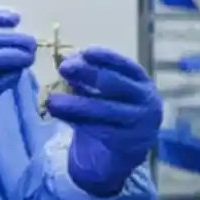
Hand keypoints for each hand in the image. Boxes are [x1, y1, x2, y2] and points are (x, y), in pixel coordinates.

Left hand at [45, 47, 162, 197]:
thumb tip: (68, 61)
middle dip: (88, 74)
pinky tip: (61, 116)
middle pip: (115, 84)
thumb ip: (87, 75)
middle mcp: (147, 100)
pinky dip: (79, 123)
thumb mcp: (102, 89)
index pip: (125, 65)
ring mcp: (141, 123)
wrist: (125, 147)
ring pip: (105, 110)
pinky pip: (101, 131)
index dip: (105, 57)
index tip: (84, 51)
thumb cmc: (111, 108)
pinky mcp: (129, 144)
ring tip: (52, 101)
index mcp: (141, 81)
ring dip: (76, 104)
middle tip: (63, 68)